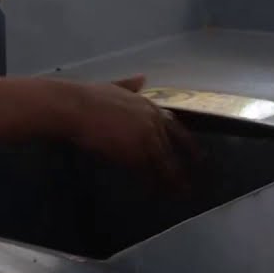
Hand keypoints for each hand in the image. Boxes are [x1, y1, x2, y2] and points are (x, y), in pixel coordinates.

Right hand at [66, 75, 199, 192]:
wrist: (76, 108)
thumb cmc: (88, 96)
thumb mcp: (114, 86)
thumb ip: (130, 84)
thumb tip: (141, 78)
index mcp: (149, 106)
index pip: (175, 127)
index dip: (187, 143)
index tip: (197, 156)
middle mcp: (153, 122)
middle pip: (171, 149)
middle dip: (180, 168)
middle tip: (187, 184)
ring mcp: (145, 139)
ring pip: (163, 164)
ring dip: (170, 181)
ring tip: (176, 194)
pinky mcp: (133, 154)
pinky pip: (146, 173)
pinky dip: (150, 183)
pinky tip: (151, 191)